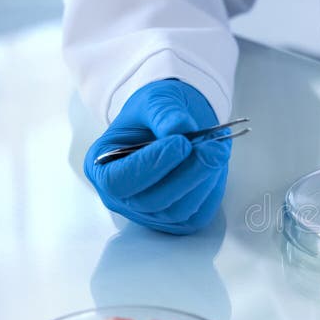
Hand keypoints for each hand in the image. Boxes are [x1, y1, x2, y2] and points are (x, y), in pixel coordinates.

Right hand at [84, 79, 230, 234]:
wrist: (177, 124)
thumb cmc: (156, 115)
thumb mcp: (155, 100)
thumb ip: (163, 112)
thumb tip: (178, 128)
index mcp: (102, 168)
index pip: (118, 181)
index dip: (150, 165)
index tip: (180, 142)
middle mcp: (123, 198)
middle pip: (152, 201)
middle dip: (186, 174)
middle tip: (211, 146)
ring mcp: (151, 212)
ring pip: (179, 211)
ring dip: (203, 181)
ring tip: (217, 149)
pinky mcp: (180, 219)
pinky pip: (199, 212)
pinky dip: (212, 188)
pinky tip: (217, 163)